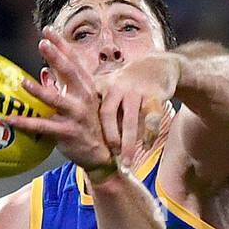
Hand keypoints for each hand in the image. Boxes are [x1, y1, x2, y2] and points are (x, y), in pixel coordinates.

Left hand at [11, 27, 112, 172]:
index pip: (73, 61)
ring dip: (39, 91)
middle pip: (69, 73)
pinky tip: (11, 118)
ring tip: (23, 82)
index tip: (48, 30)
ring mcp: (76, 115)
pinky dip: (26, 123)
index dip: (61, 45)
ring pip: (56, 100)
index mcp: (86, 87)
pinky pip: (43, 126)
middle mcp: (84, 98)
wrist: (103, 154)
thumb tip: (43, 72)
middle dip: (56, 56)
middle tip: (43, 42)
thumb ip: (63, 85)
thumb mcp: (80, 101)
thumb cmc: (88, 124)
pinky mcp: (68, 132)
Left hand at [95, 51, 178, 168]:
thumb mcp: (108, 87)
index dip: (88, 127)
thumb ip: (93, 102)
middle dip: (109, 137)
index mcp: (103, 87)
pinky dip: (150, 135)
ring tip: (127, 162)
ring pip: (131, 120)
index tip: (87, 146)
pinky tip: (146, 147)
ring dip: (129, 143)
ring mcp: (137, 91)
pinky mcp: (155, 96)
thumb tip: (73, 126)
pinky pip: (152, 120)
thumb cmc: (126, 85)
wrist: (156, 67)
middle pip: (109, 114)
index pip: (91, 108)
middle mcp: (118, 87)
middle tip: (110, 156)